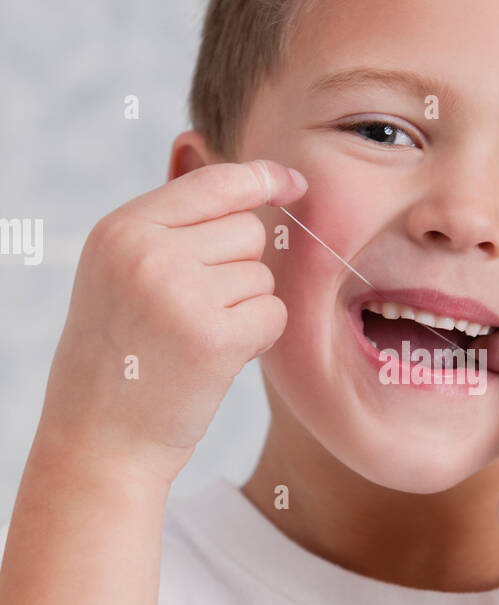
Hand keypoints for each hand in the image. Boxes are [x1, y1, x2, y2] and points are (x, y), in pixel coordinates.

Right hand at [38, 160, 307, 487]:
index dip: (262, 178)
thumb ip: (169, 224)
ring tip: (197, 340)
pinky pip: (273, 314)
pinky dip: (258, 339)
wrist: (99, 440)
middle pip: (247, 230)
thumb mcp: (119, 272)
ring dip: (246, 309)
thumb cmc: (119, 356)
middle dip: (240, 269)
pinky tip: (219, 360)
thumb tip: (227, 164)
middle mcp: (147, 252)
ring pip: (262, 276)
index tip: (293, 182)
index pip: (214, 181)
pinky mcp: (214, 338)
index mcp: (121, 228)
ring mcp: (180, 293)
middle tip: (196, 311)